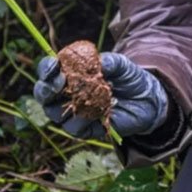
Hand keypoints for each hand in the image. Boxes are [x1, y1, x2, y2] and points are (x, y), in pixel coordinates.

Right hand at [32, 52, 169, 138]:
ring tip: (86, 96)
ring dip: (66, 105)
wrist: (147, 100)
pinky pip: (74, 128)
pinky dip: (82, 120)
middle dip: (46, 89)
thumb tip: (97, 62)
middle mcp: (66, 95)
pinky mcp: (84, 130)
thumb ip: (109, 61)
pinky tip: (97, 112)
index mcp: (69, 74)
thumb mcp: (121, 65)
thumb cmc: (128, 78)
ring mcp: (74, 113)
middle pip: (43, 95)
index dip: (46, 68)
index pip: (48, 71)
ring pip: (54, 113)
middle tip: (60, 83)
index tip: (54, 64)